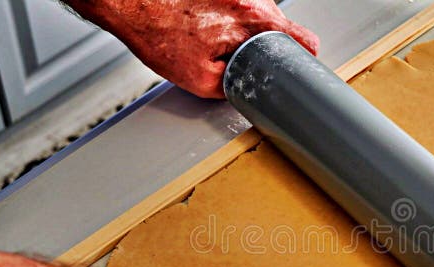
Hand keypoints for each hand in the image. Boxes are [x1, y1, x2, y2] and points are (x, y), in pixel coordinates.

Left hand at [72, 0, 318, 97]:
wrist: (128, 1)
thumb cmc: (157, 31)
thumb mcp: (199, 80)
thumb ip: (234, 87)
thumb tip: (247, 92)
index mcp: (253, 20)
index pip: (303, 39)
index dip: (304, 58)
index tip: (302, 67)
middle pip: (278, 28)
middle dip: (264, 47)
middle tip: (237, 57)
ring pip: (256, 15)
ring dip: (243, 30)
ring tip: (212, 38)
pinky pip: (238, 5)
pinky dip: (226, 17)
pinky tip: (203, 25)